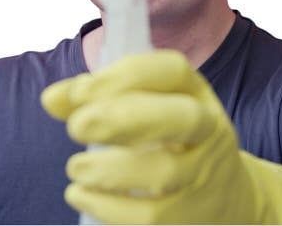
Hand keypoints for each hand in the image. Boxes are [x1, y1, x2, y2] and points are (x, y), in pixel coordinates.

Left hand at [41, 50, 281, 223]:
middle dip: (124, 118)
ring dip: (109, 170)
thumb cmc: (173, 144)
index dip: (125, 76)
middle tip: (76, 127)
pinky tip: (81, 194)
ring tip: (75, 168)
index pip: (173, 71)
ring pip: (164, 174)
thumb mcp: (149, 110)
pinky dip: (108, 206)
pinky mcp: (192, 218)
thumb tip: (52, 98)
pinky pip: (151, 216)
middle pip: (182, 118)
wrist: (229, 200)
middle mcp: (208, 132)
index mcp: (197, 94)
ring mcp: (204, 178)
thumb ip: (98, 99)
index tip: (79, 91)